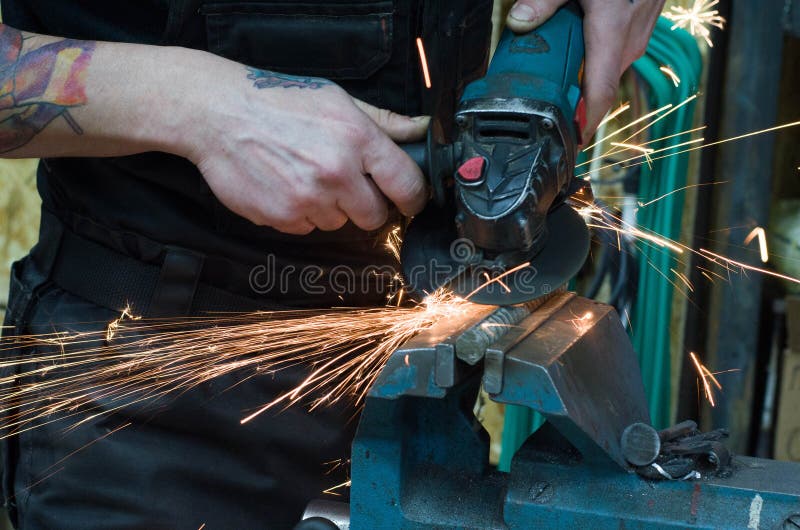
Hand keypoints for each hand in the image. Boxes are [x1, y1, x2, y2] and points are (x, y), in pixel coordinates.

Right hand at [189, 66, 428, 234]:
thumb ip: (384, 121)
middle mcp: (336, 172)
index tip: (409, 200)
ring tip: (306, 175)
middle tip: (346, 183)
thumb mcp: (336, 99)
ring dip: (330, 207)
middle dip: (366, 204)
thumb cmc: (277, 101)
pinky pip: (307, 228)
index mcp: (357, 138)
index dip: (413, 198)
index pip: (407, 185)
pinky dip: (301, 213)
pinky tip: (286, 184)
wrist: (217, 113)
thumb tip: (422, 129)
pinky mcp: (282, 217)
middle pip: (375, 216)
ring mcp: (308, 198)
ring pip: (339, 223)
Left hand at [506, 0, 665, 138]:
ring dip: (583, 79)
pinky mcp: (637, 27)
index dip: (585, 125)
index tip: (571, 146)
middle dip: (574, 103)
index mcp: (614, 34)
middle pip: (599, 86)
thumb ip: (545, 0)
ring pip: (606, 69)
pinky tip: (574, 52)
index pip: (601, 94)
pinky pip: (613, 54)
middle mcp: (630, 41)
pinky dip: (593, 61)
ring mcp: (637, 34)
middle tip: (547, 114)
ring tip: (556, 84)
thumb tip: (519, 22)